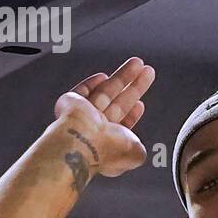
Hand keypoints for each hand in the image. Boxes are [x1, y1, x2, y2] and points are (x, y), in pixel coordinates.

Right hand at [53, 57, 155, 176]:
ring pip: (106, 91)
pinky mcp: (71, 103)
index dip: (132, 113)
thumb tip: (141, 153)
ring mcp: (83, 116)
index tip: (141, 103)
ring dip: (122, 77)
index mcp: (109, 143)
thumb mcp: (135, 154)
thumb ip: (140, 151)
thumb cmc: (105, 151)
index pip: (123, 125)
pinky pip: (83, 90)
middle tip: (147, 73)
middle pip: (119, 103)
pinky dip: (92, 83)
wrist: (81, 142)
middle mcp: (95, 130)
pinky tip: (103, 76)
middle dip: (134, 88)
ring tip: (137, 64)